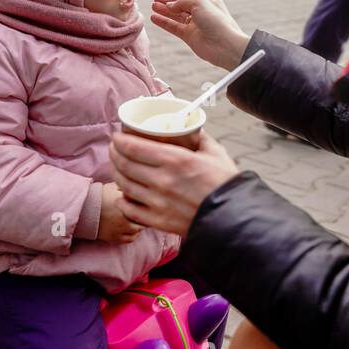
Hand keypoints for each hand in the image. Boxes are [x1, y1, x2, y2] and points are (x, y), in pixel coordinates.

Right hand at [97, 182, 143, 242]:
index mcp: (127, 202)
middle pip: (145, 218)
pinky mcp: (115, 237)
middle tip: (143, 211)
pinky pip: (131, 239)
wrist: (83, 210)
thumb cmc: (99, 196)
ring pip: (139, 230)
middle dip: (145, 215)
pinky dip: (133, 235)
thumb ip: (128, 187)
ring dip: (139, 225)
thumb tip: (140, 186)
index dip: (147, 204)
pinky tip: (130, 228)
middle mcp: (126, 216)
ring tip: (135, 219)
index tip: (147, 202)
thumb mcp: (114, 186)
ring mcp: (121, 228)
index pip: (146, 205)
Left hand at [109, 131, 239, 238]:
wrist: (233, 216)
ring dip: (116, 173)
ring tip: (117, 167)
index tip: (117, 136)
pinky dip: (122, 200)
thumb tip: (189, 127)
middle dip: (114, 153)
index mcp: (175, 160)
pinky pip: (130, 209)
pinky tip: (123, 194)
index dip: (120, 140)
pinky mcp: (158, 220)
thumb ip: (199, 137)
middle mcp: (162, 180)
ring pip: (124, 185)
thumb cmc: (226, 183)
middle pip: (124, 164)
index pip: (134, 147)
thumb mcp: (215, 152)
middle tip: (114, 148)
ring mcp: (157, 202)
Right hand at [150, 0, 249, 70]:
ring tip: (153, 6)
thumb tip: (169, 6)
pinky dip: (164, 22)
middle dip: (169, 0)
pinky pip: (174, 27)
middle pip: (182, 3)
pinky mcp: (190, 36)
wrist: (224, 45)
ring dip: (165, 10)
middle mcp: (202, 11)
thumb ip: (181, 2)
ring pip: (177, 15)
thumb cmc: (216, 20)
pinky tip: (154, 18)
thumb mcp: (198, 2)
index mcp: (208, 0)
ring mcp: (196, 24)